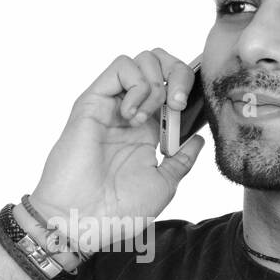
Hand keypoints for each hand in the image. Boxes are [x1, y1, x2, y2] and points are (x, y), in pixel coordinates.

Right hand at [29, 49, 205, 251]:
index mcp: (150, 131)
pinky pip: (120, 68)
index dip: (188, 88)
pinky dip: (136, 83)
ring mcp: (112, 105)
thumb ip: (182, 160)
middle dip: (178, 74)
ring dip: (156, 81)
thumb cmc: (117, 211)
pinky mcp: (93, 101)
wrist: (83, 220)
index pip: (174, 88)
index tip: (194, 110)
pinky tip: (132, 115)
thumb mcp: (163, 185)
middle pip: (160, 64)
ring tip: (147, 116)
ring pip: (141, 60)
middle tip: (176, 104)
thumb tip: (197, 139)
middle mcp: (132, 113)